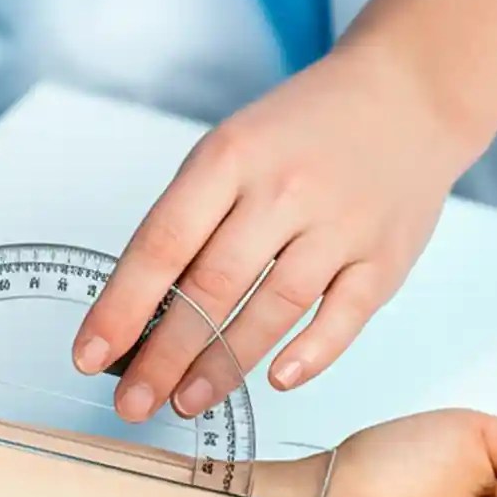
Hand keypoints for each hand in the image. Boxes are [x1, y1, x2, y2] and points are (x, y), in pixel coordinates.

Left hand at [72, 45, 488, 422]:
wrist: (407, 92)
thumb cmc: (298, 133)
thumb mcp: (229, 151)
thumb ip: (189, 221)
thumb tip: (137, 312)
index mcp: (229, 157)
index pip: (161, 244)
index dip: (121, 307)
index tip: (89, 356)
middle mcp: (284, 190)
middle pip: (212, 286)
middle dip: (163, 355)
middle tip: (132, 404)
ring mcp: (341, 223)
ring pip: (273, 308)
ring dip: (223, 365)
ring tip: (184, 402)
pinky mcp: (387, 254)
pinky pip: (346, 315)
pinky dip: (310, 354)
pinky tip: (274, 380)